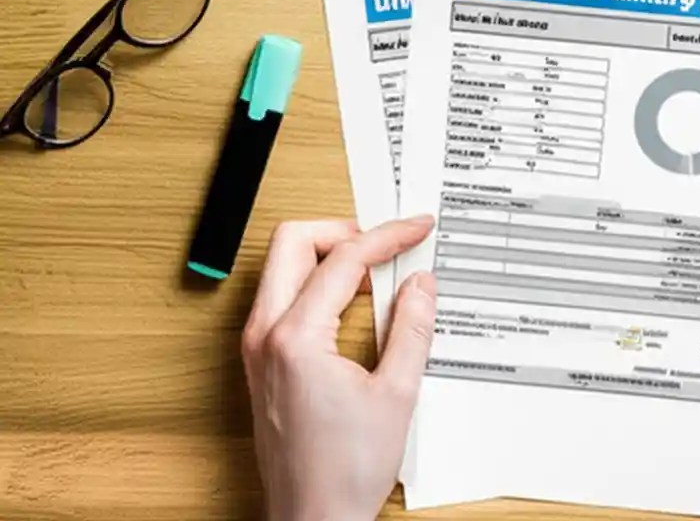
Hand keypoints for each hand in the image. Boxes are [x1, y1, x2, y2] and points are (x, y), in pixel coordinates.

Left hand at [241, 216, 437, 520]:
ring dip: (328, 256)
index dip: (387, 237)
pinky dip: (317, 284)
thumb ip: (411, 328)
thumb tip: (420, 285)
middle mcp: (265, 336)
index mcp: (296, 339)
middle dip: (344, 230)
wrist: (313, 517)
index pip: (342, 260)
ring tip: (377, 269)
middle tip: (387, 241)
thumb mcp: (397, 393)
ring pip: (282, 267)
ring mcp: (257, 348)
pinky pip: (282, 298)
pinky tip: (354, 300)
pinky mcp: (261, 362)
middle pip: (293, 243)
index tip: (416, 229)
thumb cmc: (344, 472)